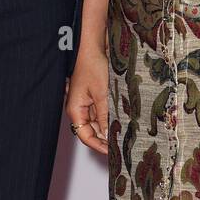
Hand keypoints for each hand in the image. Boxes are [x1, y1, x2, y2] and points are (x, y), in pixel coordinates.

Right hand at [66, 22, 109, 154]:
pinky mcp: (94, 96)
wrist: (92, 46)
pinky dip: (111, 116)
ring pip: (98, 122)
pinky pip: (102, 112)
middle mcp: (79, 109)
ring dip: (110, 127)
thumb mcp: (102, 93)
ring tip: (124, 133)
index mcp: (75, 110)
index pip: (85, 136)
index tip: (112, 153)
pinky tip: (122, 119)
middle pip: (92, 131)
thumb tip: (109, 135)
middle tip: (121, 145)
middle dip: (105, 138)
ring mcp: (87, 103)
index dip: (98, 146)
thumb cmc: (92, 66)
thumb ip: (105, 116)